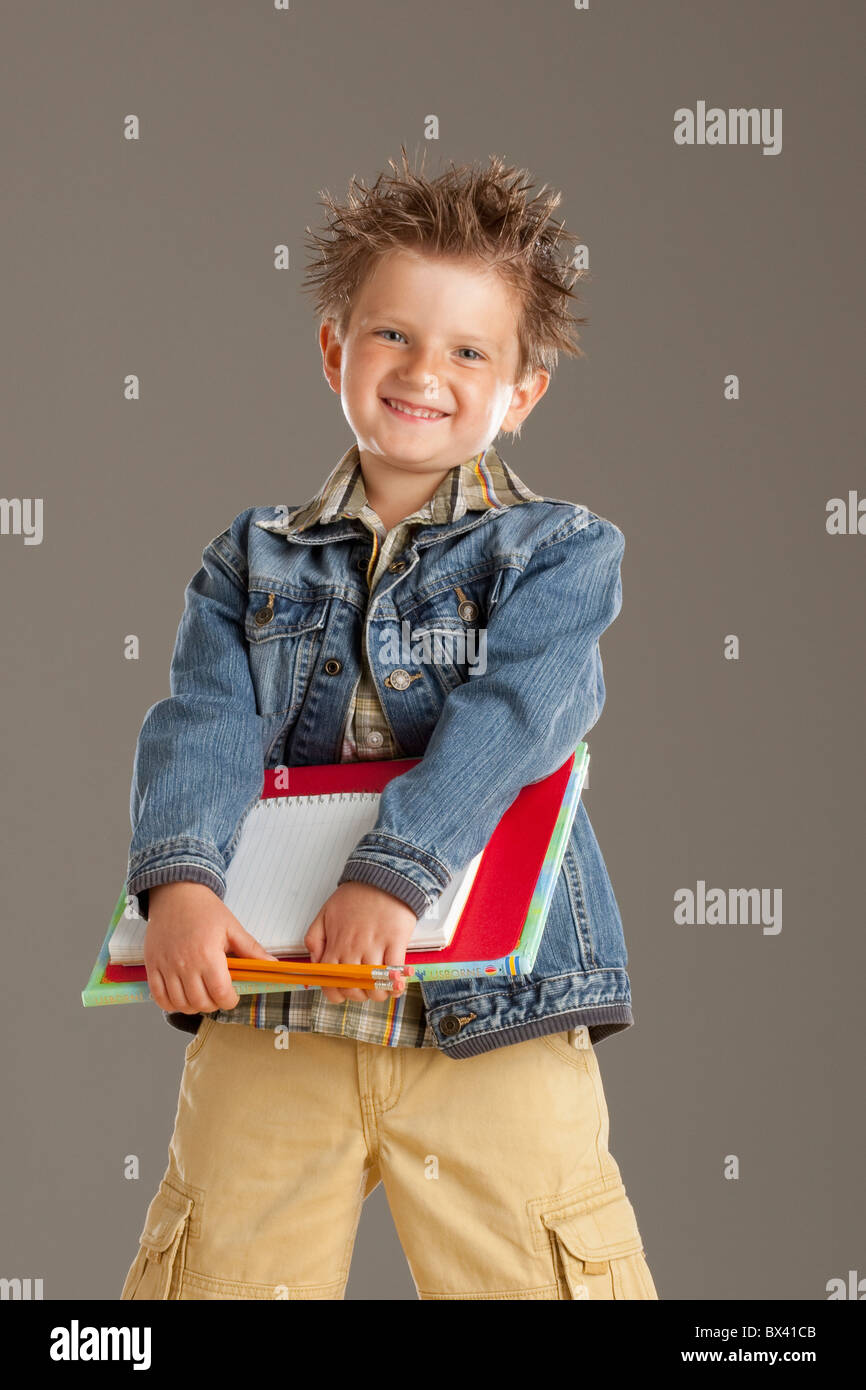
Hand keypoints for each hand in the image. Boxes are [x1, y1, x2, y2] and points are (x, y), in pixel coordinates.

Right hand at [143, 881, 280, 1013]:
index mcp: (207, 954)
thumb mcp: (232, 927)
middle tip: (219, 994)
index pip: (220, 993)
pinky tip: (182, 996)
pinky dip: (171, 1003)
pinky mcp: (152, 965)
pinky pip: (159, 997)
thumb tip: (273, 965)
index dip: (230, 1000)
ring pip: (180, 1003)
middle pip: (200, 1002)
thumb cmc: (205, 910)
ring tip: (202, 995)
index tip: (233, 996)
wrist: (176, 893)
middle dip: (214, 1004)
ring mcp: (166, 966)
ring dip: (194, 1006)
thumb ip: (252, 950)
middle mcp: (184, 963)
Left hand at [304, 881, 417, 1002]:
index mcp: (336, 945)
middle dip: (359, 996)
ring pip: (375, 986)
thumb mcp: (324, 914)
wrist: (383, 877)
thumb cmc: (355, 896)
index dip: (337, 994)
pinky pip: (395, 973)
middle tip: (364, 988)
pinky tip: (396, 984)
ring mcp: (375, 946)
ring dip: (378, 993)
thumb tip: (315, 964)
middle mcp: (353, 949)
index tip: (344, 991)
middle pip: (354, 989)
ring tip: (381, 987)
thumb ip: (314, 940)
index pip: (331, 984)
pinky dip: (396, 985)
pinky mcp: (395, 942)